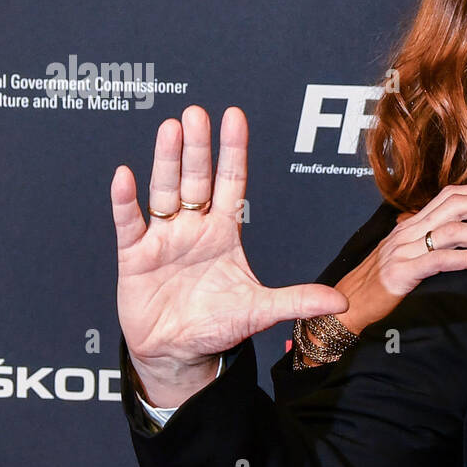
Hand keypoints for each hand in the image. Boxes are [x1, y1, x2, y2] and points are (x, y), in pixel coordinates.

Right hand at [112, 105, 346, 404]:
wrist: (178, 352)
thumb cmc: (217, 326)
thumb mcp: (261, 310)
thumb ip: (298, 300)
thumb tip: (341, 300)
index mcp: (224, 232)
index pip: (231, 182)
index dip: (233, 151)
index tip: (234, 118)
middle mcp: (194, 228)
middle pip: (197, 179)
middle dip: (199, 147)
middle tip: (198, 114)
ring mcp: (163, 238)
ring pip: (165, 191)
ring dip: (167, 161)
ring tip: (170, 129)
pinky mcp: (135, 256)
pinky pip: (130, 223)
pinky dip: (125, 202)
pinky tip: (125, 176)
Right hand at [333, 185, 466, 333]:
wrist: (345, 308)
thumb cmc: (380, 285)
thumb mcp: (409, 256)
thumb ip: (433, 244)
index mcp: (412, 223)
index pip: (453, 195)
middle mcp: (409, 230)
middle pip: (457, 204)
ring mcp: (404, 250)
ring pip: (453, 230)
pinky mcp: (401, 274)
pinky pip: (439, 260)